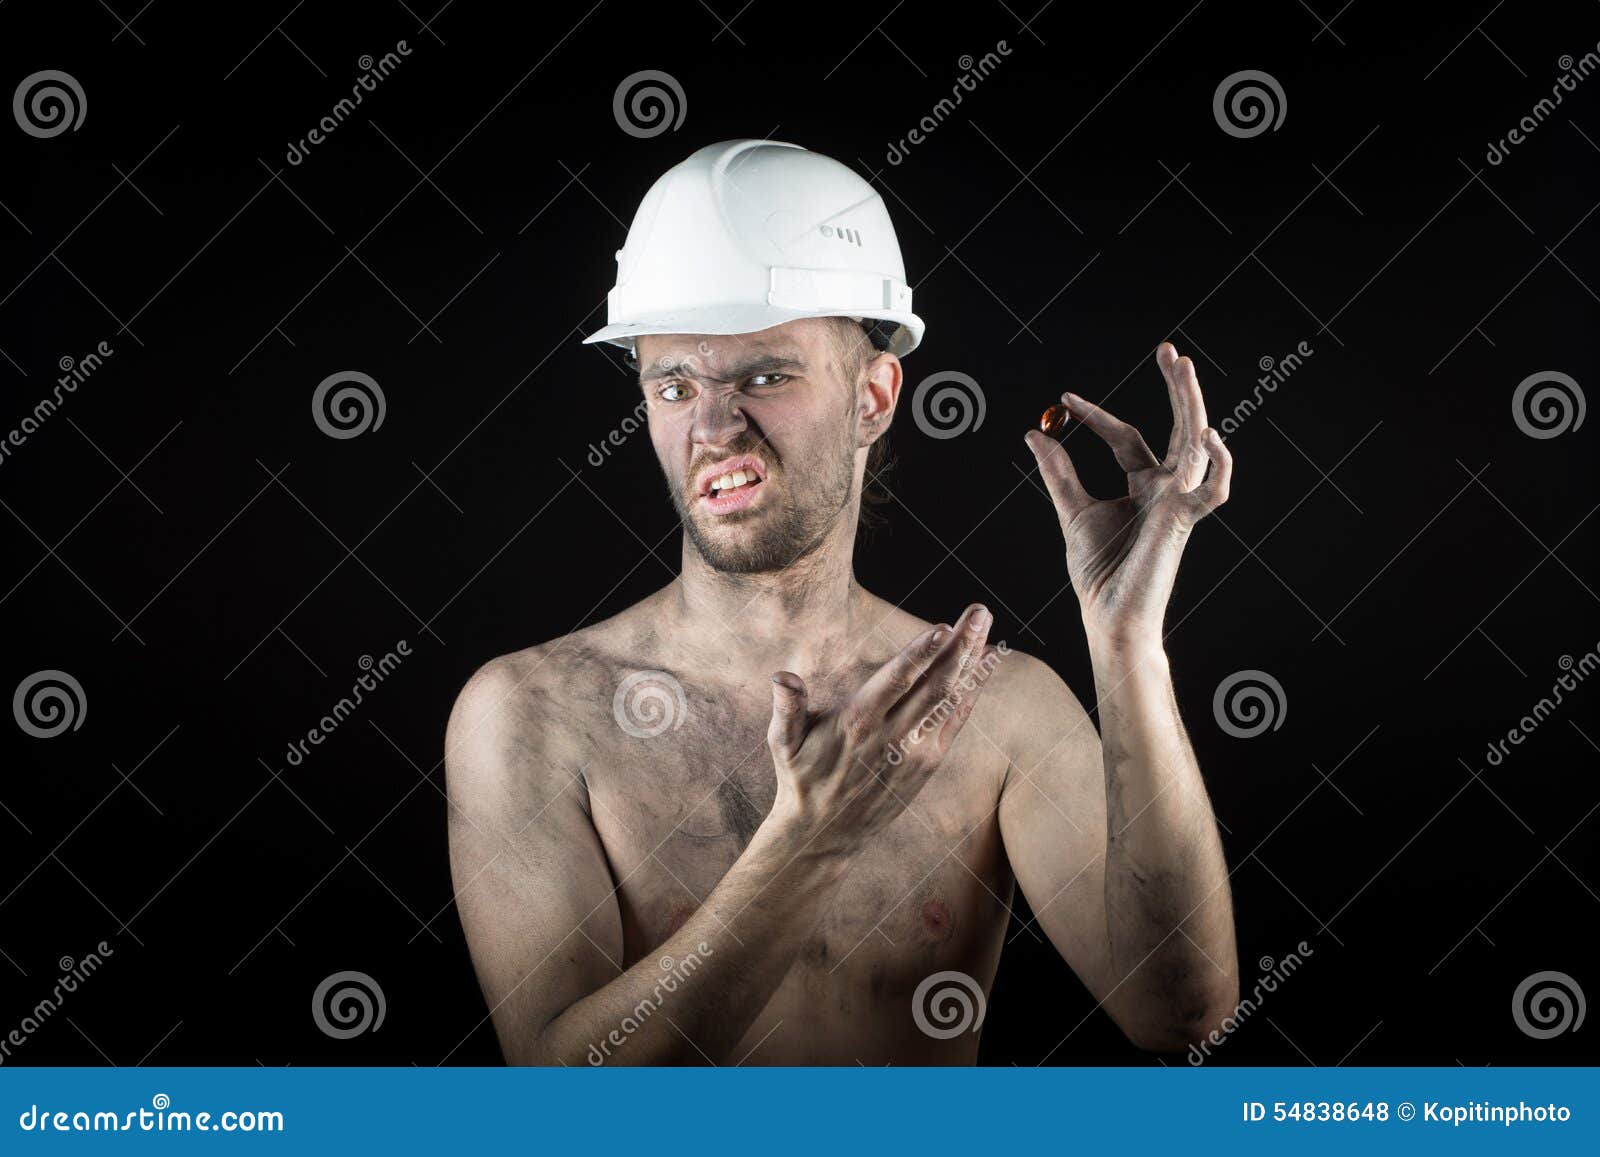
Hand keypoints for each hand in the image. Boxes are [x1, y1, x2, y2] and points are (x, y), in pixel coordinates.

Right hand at [764, 604, 996, 860]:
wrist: (824, 833)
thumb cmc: (801, 777)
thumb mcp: (783, 743)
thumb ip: (786, 708)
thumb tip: (781, 677)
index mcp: (857, 723)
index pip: (896, 680)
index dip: (921, 653)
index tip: (942, 626)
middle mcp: (891, 736)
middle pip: (935, 684)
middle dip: (961, 646)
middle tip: (980, 611)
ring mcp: (914, 752)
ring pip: (950, 700)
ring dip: (972, 663)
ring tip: (986, 628)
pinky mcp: (927, 764)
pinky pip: (954, 721)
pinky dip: (970, 692)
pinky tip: (982, 667)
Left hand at [1024, 343, 1232, 651]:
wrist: (1106, 615)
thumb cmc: (1097, 572)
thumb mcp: (1072, 512)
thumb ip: (1058, 472)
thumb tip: (1035, 433)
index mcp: (1143, 486)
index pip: (1127, 437)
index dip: (1096, 416)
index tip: (1064, 399)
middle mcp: (1167, 489)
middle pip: (1177, 428)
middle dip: (1175, 388)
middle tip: (1168, 349)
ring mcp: (1178, 503)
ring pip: (1196, 444)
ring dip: (1191, 403)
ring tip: (1182, 366)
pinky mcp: (1182, 522)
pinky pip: (1213, 491)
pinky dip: (1218, 465)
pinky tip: (1210, 436)